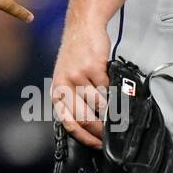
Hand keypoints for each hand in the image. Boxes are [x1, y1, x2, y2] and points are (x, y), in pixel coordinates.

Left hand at [51, 23, 110, 147]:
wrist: (82, 29)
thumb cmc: (76, 56)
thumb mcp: (67, 79)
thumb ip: (74, 100)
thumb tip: (90, 126)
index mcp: (56, 91)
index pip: (67, 122)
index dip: (84, 137)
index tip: (97, 144)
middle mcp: (63, 85)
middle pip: (83, 118)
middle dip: (99, 130)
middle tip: (110, 135)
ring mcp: (77, 76)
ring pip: (98, 105)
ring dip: (109, 111)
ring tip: (116, 111)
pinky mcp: (92, 68)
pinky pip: (107, 88)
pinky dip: (112, 90)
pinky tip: (111, 86)